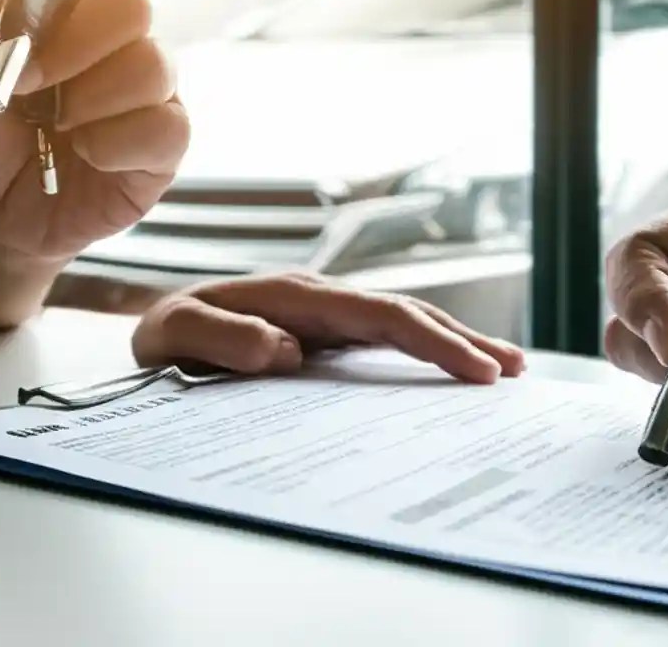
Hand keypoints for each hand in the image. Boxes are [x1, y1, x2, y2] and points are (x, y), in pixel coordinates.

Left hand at [0, 0, 186, 260]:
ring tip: (60, 132)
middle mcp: (116, 48)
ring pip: (153, 67)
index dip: (57, 11)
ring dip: (93, 102)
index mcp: (68, 20)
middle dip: (78, 47)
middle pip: (131, 5)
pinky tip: (89, 157)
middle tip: (34, 91)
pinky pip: (166, 129)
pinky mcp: (165, 148)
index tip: (14, 55)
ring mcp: (149, 96)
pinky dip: (117, 144)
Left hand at [132, 274, 525, 383]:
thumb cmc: (164, 333)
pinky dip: (428, 347)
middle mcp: (322, 297)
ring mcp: (329, 311)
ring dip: (455, 339)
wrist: (154, 323)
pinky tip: (452, 365)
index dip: (432, 341)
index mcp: (296, 296)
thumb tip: (288, 351)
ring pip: (405, 320)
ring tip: (506, 366)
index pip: (380, 315)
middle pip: (407, 313)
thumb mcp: (173, 335)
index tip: (473, 370)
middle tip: (513, 371)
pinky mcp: (329, 328)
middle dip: (462, 340)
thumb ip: (222, 338)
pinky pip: (388, 336)